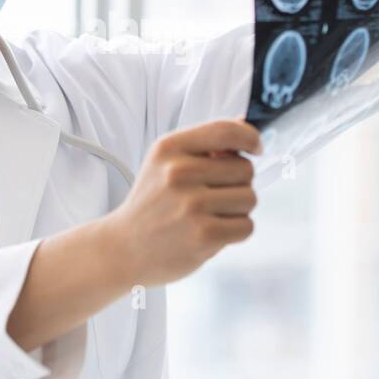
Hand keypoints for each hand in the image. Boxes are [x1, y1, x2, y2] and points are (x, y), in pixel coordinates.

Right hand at [102, 119, 260, 286]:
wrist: (124, 248)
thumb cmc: (152, 203)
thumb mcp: (165, 162)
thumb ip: (204, 145)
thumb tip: (245, 129)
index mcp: (169, 148)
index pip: (226, 131)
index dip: (250, 137)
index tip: (255, 149)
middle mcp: (178, 173)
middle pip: (245, 169)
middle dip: (239, 182)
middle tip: (214, 195)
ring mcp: (191, 205)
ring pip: (250, 198)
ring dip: (238, 209)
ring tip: (211, 215)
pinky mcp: (203, 236)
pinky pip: (246, 226)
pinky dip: (236, 231)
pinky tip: (213, 231)